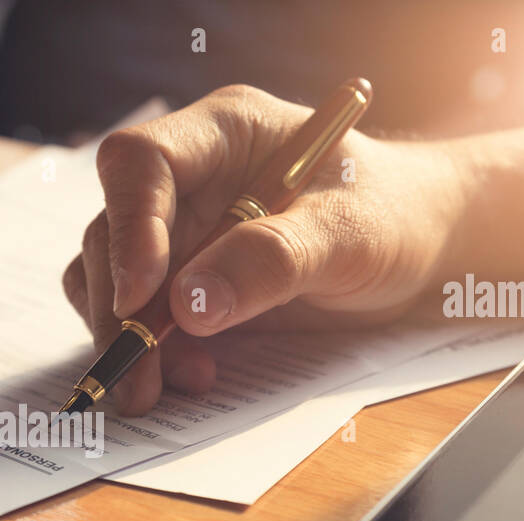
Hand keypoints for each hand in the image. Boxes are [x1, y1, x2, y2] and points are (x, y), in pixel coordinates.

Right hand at [62, 84, 468, 414]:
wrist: (415, 244)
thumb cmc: (392, 214)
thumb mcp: (349, 234)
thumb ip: (273, 261)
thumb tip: (188, 305)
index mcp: (223, 134)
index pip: (140, 163)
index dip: (130, 228)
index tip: (140, 298)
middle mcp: (187, 179)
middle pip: (111, 231)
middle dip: (120, 309)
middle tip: (141, 374)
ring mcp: (178, 230)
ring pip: (108, 278)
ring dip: (128, 338)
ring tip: (177, 383)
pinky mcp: (180, 280)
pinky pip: (133, 313)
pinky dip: (148, 351)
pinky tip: (190, 375)